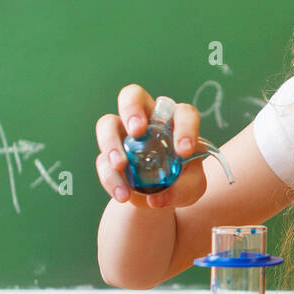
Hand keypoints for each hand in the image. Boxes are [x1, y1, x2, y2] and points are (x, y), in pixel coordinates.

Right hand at [95, 86, 205, 209]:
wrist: (159, 196)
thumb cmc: (180, 181)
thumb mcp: (191, 188)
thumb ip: (184, 189)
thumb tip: (156, 198)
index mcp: (174, 121)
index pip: (183, 113)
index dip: (185, 127)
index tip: (184, 151)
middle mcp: (147, 120)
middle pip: (132, 95)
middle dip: (131, 108)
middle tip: (137, 131)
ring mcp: (123, 135)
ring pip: (107, 123)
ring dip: (110, 141)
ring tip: (120, 164)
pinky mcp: (109, 154)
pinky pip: (102, 160)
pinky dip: (110, 177)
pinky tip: (122, 194)